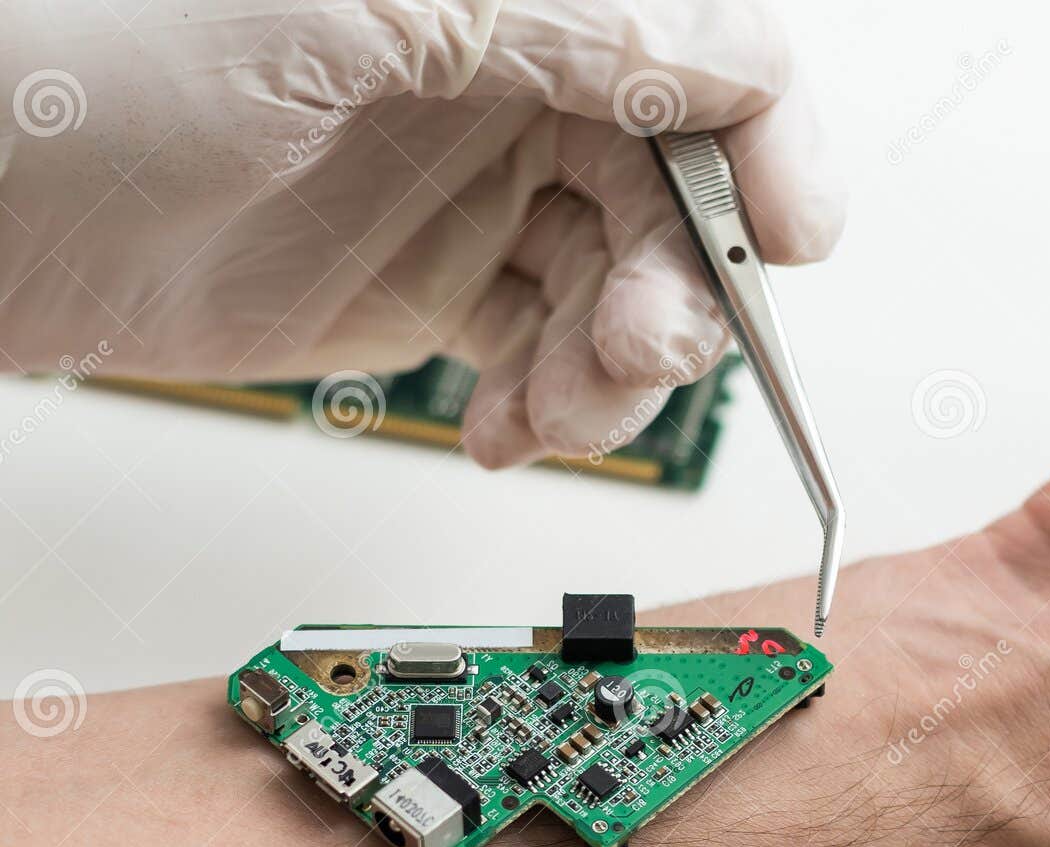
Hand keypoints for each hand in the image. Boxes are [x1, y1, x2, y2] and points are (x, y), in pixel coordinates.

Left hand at [0, 0, 842, 464]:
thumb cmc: (94, 56)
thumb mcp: (360, 8)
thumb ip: (576, 24)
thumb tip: (742, 63)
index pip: (718, 52)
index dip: (772, 146)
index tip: (783, 240)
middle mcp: (515, 72)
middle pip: (685, 190)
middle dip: (680, 289)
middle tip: (632, 352)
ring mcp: (479, 180)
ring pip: (629, 284)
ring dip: (617, 369)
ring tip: (555, 414)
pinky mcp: (439, 278)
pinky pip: (553, 347)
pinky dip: (558, 403)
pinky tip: (514, 428)